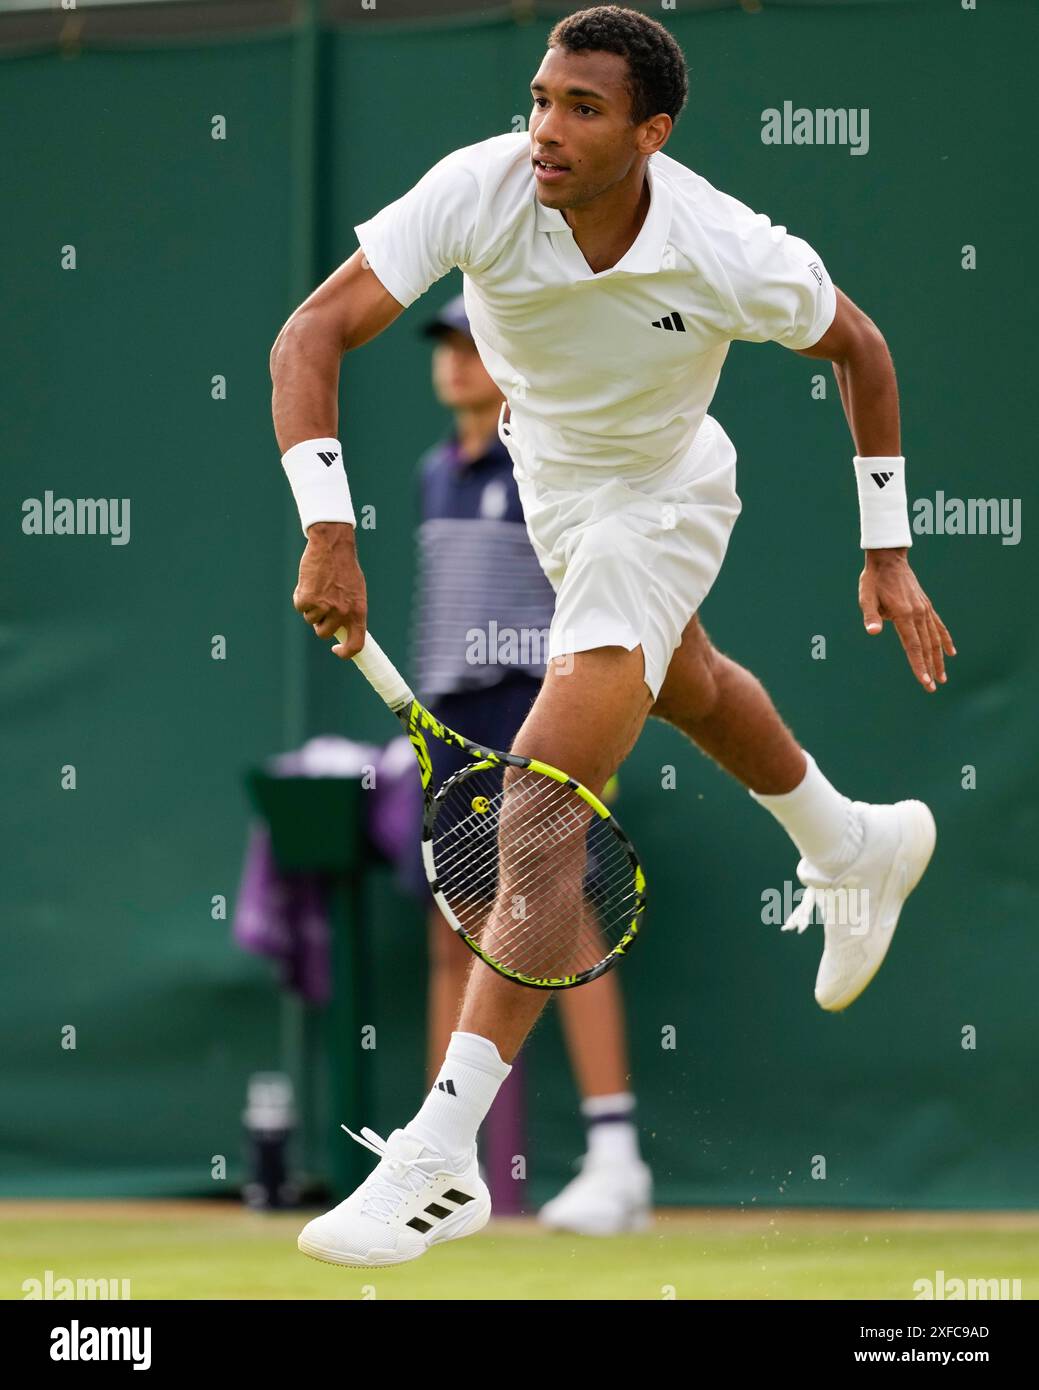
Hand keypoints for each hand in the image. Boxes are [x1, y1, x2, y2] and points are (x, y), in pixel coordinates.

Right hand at [292, 522, 366, 658]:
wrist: (332, 546)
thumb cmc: (344, 567)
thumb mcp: (356, 591)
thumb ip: (350, 611)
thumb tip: (344, 630)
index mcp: (358, 612)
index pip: (356, 644)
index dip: (345, 652)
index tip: (336, 649)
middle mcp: (342, 613)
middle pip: (324, 633)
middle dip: (319, 623)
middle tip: (321, 606)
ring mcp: (324, 607)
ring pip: (310, 619)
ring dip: (311, 606)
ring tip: (319, 587)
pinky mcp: (308, 599)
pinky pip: (300, 607)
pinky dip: (301, 596)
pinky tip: (309, 582)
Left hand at [858, 548, 955, 691]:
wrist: (889, 559)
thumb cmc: (874, 580)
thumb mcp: (866, 597)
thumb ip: (870, 616)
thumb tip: (873, 632)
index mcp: (903, 614)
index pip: (913, 646)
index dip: (919, 665)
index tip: (924, 682)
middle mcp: (918, 614)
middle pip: (926, 647)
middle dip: (930, 669)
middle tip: (933, 688)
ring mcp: (924, 610)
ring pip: (935, 639)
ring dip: (939, 659)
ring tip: (942, 677)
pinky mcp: (926, 606)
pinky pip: (939, 626)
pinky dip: (945, 640)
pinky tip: (951, 652)